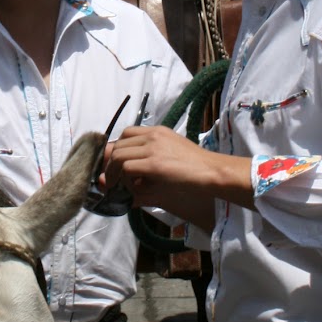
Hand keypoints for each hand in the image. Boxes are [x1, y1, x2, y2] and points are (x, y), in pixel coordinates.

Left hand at [103, 125, 251, 226]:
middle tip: (109, 179)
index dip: (115, 149)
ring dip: (111, 173)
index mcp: (158, 131)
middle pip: (118, 144)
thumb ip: (150, 164)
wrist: (213, 173)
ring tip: (113, 186)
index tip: (113, 166)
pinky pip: (126, 168)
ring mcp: (153, 148)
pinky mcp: (154, 164)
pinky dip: (121, 179)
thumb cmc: (196, 169)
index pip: (126, 134)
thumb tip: (130, 183)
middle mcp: (153, 135)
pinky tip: (124, 190)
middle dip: (108, 162)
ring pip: (118, 155)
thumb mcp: (170, 159)